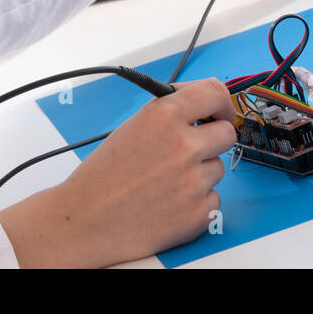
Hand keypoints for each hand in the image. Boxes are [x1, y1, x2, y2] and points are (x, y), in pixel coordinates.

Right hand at [0, 79, 236, 267]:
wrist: (86, 221)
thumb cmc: (103, 176)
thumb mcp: (132, 127)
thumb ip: (168, 114)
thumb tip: (200, 108)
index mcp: (164, 116)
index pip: (215, 92)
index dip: (220, 102)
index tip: (219, 111)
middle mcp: (184, 146)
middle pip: (226, 133)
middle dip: (211, 140)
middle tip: (189, 151)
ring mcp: (194, 182)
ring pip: (217, 168)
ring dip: (199, 173)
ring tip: (165, 183)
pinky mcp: (200, 214)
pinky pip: (213, 199)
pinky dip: (196, 202)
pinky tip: (168, 204)